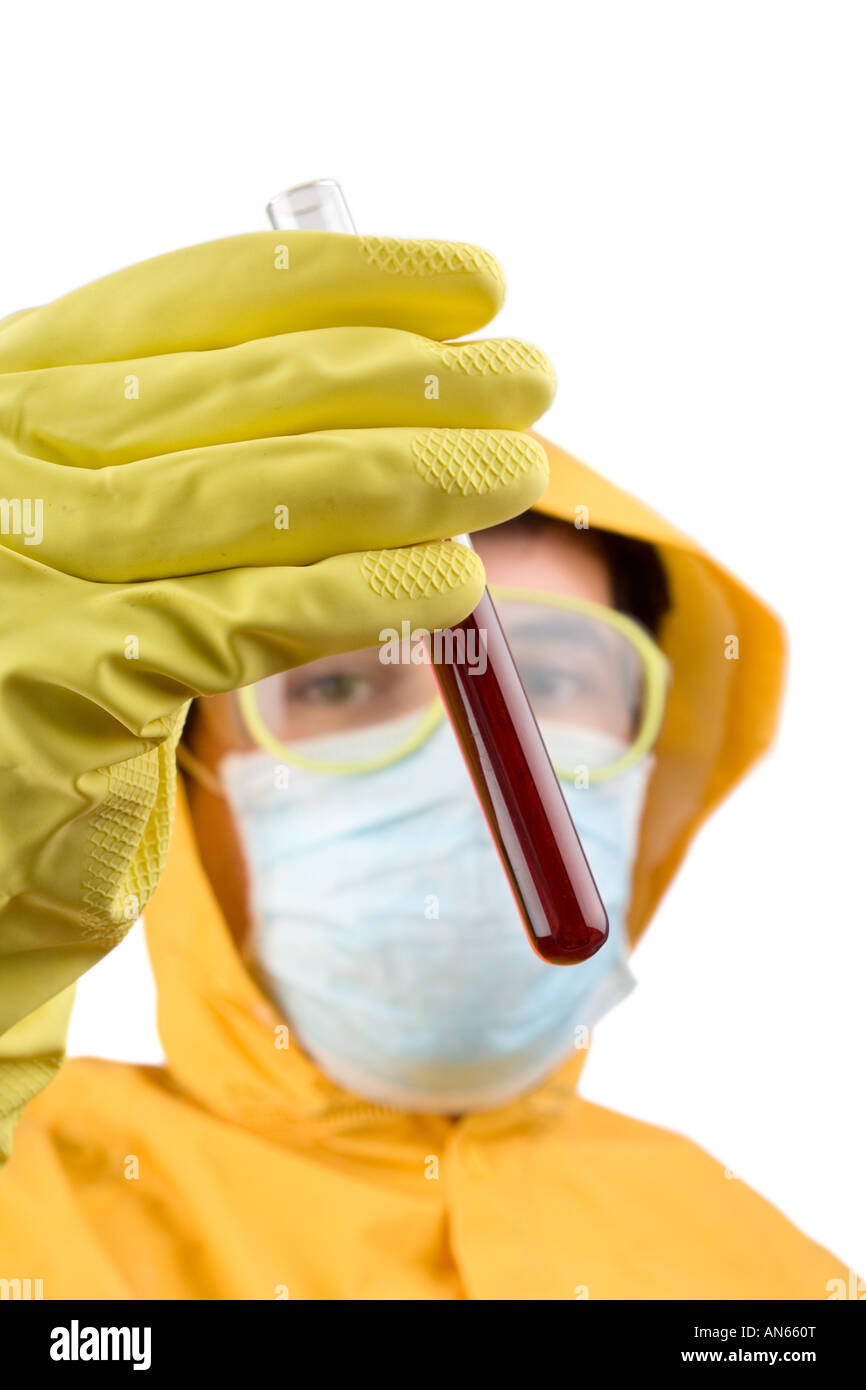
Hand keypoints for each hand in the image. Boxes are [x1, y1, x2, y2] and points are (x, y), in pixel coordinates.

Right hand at [0, 229, 553, 1152]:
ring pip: (273, 489)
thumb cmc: (44, 639)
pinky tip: (450, 584)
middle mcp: (28, 441)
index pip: (218, 292)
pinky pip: (256, 614)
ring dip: (418, 476)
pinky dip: (368, 593)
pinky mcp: (75, 668)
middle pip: (265, 384)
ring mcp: (44, 552)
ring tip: (514, 475)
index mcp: (34, 376)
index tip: (479, 283)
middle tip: (534, 381)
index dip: (365, 280)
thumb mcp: (98, 509)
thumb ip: (207, 453)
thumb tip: (399, 416)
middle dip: (421, 378)